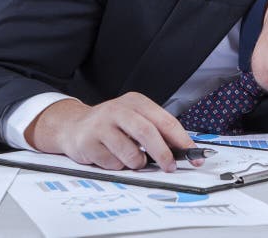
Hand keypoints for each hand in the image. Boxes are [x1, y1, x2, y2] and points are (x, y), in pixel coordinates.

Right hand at [24, 92, 199, 172]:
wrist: (73, 125)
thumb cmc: (110, 125)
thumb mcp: (135, 118)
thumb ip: (156, 131)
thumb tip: (182, 150)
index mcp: (136, 102)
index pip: (165, 121)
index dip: (182, 140)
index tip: (194, 155)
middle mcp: (118, 109)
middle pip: (147, 132)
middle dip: (163, 154)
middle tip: (169, 166)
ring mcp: (102, 125)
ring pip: (130, 153)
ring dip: (136, 163)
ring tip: (130, 158)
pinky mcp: (88, 141)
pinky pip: (112, 163)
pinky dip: (117, 166)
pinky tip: (110, 156)